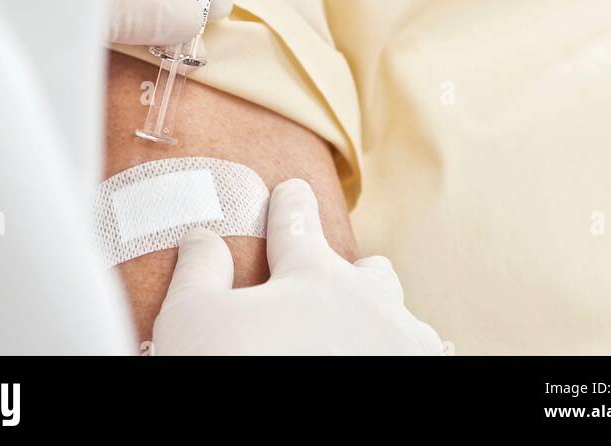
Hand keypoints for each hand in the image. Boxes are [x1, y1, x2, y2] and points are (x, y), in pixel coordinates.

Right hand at [151, 178, 442, 355]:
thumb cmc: (234, 371)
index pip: (297, 224)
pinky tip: (384, 360)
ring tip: (360, 338)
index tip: (291, 190)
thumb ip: (199, 272)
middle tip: (335, 284)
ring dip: (380, 323)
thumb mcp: (192, 320)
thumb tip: (203, 239)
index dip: (290, 205)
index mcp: (312, 274)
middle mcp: (366, 303)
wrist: (283, 442)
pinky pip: (418, 359)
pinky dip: (398, 356)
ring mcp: (399, 347)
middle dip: (354, 273)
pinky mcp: (418, 377)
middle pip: (370, 273)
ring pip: (401, 322)